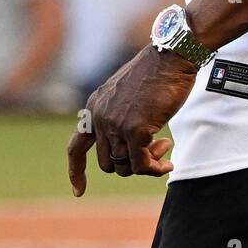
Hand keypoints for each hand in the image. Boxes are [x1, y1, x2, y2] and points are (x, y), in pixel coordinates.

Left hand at [67, 45, 198, 195]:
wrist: (171, 56)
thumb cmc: (156, 73)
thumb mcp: (128, 95)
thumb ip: (121, 118)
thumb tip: (132, 153)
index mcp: (95, 107)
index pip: (76, 147)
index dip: (76, 171)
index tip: (78, 192)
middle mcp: (100, 117)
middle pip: (109, 163)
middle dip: (131, 163)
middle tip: (157, 150)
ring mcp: (116, 124)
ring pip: (125, 167)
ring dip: (147, 165)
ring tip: (166, 148)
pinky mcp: (135, 130)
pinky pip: (142, 165)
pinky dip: (156, 168)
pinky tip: (169, 160)